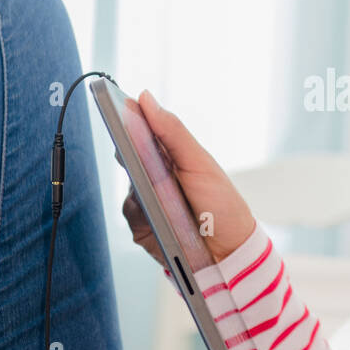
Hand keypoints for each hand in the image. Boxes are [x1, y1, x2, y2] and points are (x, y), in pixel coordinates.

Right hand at [120, 90, 255, 265]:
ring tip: (159, 193)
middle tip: (129, 147)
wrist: (230, 252)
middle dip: (127, 152)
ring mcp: (148, 201)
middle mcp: (156, 176)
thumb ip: (172, 131)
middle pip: (129, 157)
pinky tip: (158, 215)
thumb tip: (145, 98)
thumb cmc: (221, 203)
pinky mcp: (142, 226)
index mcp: (172, 156)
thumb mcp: (199, 162)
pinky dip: (141, 213)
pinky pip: (130, 214)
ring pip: (127, 187)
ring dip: (140, 188)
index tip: (119, 105)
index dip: (129, 118)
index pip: (144, 131)